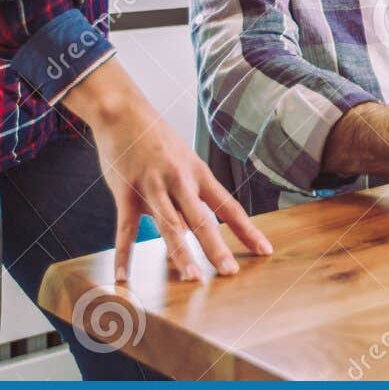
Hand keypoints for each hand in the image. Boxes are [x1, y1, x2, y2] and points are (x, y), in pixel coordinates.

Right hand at [62, 59, 273, 282]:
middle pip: (202, 219)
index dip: (247, 230)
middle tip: (230, 273)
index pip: (229, 207)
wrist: (123, 112)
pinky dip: (124, 255)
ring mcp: (153, 186)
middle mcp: (180, 181)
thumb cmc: (155, 138)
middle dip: (216, 247)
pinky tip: (124, 278)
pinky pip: (125, 229)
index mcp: (198, 174)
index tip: (265, 251)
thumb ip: (187, 195)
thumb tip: (192, 229)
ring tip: (192, 278)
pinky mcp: (126, 191)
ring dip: (181, 253)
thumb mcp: (182, 160)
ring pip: (170, 225)